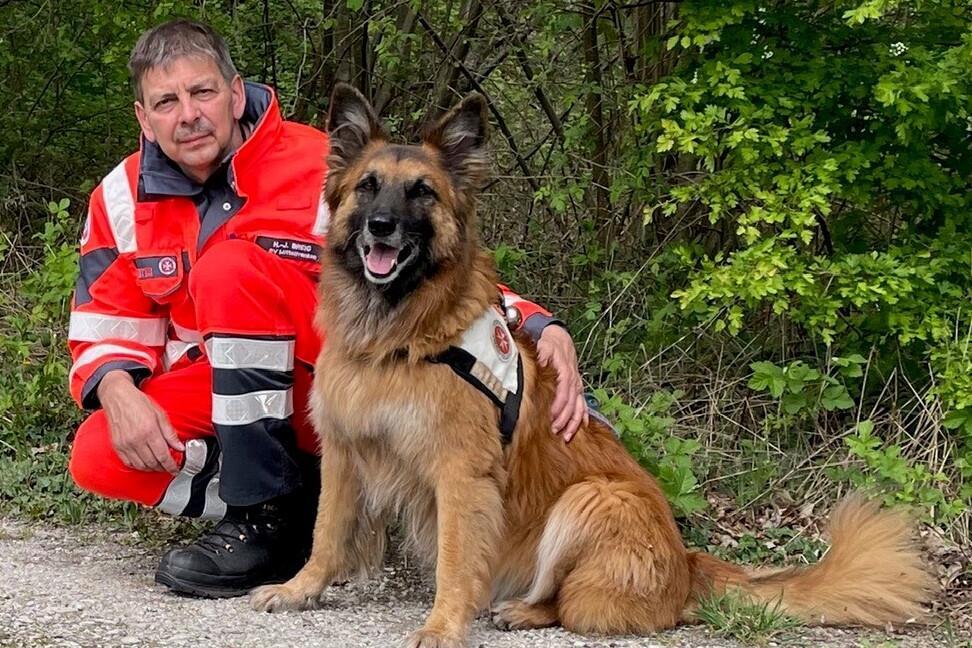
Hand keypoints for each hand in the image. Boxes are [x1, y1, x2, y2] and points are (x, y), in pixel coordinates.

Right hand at [97, 370, 183, 472]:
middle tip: (169, 467)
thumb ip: (170, 433)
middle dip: (163, 468)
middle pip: (152, 463)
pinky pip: (128, 463)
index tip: (176, 469)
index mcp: (149, 431)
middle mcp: (136, 440)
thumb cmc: (139, 403)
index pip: (163, 456)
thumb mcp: (160, 414)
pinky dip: (138, 466)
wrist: (118, 397)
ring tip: (159, 465)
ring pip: (141, 465)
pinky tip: (145, 463)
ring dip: (151, 469)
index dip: (171, 466)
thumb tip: (179, 447)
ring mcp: (125, 444)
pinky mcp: (117, 446)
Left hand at [536, 324, 586, 441]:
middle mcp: (574, 381)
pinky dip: (583, 416)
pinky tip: (582, 426)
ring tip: (567, 435)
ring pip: (579, 406)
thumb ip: (542, 355)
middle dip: (564, 419)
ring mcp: (577, 385)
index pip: (564, 394)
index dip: (558, 407)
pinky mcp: (577, 387)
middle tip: (555, 431)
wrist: (560, 339)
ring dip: (574, 422)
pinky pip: (583, 404)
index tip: (551, 418)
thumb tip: (540, 362)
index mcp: (566, 372)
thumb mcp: (544, 346)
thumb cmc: (550, 344)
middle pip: (572, 404)